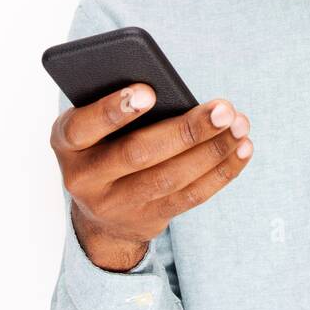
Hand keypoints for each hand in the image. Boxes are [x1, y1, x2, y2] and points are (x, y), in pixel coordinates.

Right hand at [50, 85, 252, 270]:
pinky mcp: (149, 219)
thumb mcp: (95, 125)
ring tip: (240, 125)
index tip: (149, 91)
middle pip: (139, 154)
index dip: (114, 110)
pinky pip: (191, 196)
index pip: (84, 126)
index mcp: (67, 143)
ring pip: (171, 177)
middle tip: (223, 109)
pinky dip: (221, 171)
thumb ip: (120, 106)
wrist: (99, 213)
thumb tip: (172, 90)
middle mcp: (86, 178)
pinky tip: (242, 148)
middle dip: (186, 130)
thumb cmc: (104, 144)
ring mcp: (117, 204)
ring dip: (212, 149)